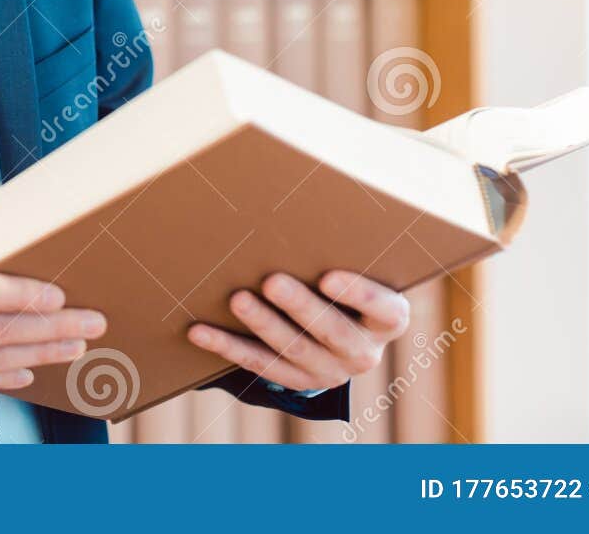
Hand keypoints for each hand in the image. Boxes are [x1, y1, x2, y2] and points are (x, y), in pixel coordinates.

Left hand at [185, 271, 409, 392]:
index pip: (386, 310)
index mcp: (388, 320)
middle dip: (300, 306)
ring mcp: (331, 371)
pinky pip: (259, 365)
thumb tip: (295, 206)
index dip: (360, 295)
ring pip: (294, 351)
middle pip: (333, 332)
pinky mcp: (297, 381)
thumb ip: (337, 252)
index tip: (328, 276)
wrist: (338, 330)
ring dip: (263, 324)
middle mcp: (364, 352)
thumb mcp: (354, 267)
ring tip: (237, 299)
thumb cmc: (344, 281)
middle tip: (272, 281)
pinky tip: (200, 331)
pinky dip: (227, 346)